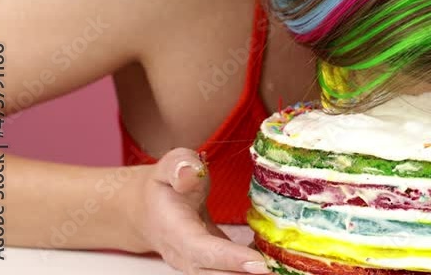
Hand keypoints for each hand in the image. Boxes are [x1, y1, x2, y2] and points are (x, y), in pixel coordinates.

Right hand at [128, 148, 270, 273]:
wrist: (149, 210)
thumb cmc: (164, 186)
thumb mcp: (168, 166)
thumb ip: (180, 166)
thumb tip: (191, 172)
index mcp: (174, 231)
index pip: (203, 251)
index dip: (231, 259)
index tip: (260, 264)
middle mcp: (184, 256)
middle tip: (279, 271)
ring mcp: (197, 266)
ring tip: (281, 268)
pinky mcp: (213, 267)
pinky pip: (232, 272)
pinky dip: (251, 271)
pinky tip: (277, 262)